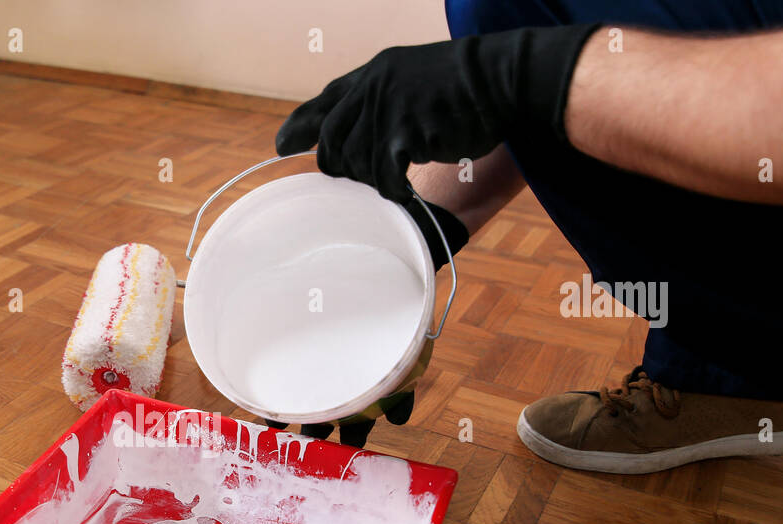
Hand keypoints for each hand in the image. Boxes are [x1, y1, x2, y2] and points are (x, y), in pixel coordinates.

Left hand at [276, 24, 600, 202]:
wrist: (501, 79)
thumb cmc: (462, 90)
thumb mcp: (412, 83)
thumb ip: (381, 103)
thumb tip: (355, 142)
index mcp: (372, 75)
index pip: (325, 102)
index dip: (300, 125)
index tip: (281, 145)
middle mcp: (372, 88)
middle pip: (332, 141)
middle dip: (339, 167)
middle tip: (358, 180)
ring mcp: (386, 108)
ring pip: (357, 163)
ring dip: (374, 179)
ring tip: (395, 178)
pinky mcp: (405, 132)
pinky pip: (384, 176)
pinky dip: (392, 189)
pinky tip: (404, 189)